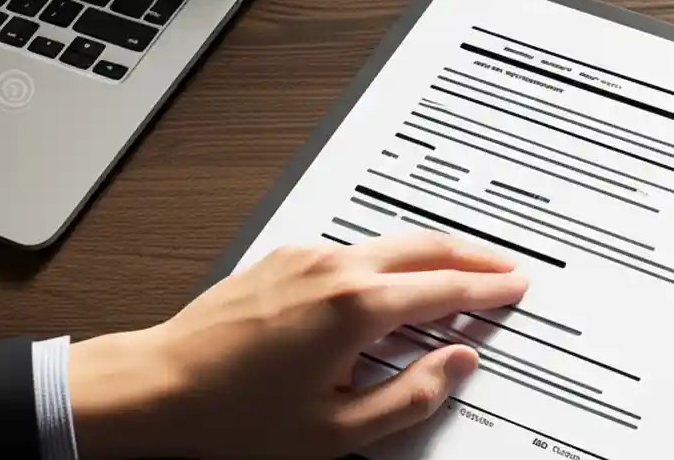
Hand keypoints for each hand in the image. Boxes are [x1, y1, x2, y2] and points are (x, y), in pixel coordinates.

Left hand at [67, 233, 528, 458]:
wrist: (158, 386)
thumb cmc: (234, 413)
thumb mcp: (337, 429)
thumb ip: (411, 397)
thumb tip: (455, 367)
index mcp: (355, 307)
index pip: (445, 288)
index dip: (490, 288)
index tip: (515, 287)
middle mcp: (334, 268)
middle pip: (425, 245)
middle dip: (473, 255)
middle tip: (504, 268)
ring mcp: (307, 256)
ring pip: (389, 242)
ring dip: (431, 254)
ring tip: (456, 273)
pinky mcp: (286, 256)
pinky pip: (354, 249)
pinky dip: (389, 259)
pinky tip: (392, 281)